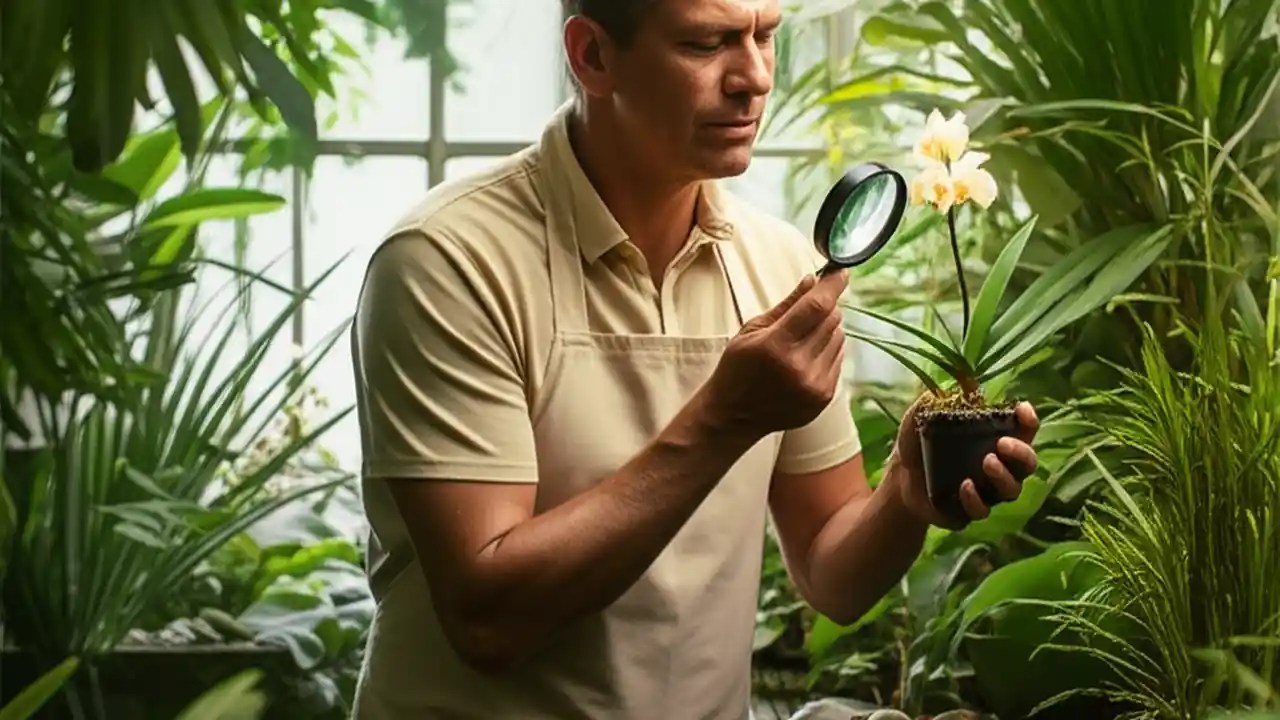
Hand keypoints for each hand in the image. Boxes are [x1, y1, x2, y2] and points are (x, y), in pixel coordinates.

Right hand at [698, 269, 848, 438]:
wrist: (733, 416)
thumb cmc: (737, 369)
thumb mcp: (752, 331)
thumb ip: (786, 305)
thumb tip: (812, 280)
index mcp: (776, 346)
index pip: (817, 306)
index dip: (832, 285)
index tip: (840, 272)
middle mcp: (799, 367)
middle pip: (832, 320)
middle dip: (824, 308)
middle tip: (806, 311)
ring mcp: (814, 384)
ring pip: (839, 338)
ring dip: (826, 330)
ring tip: (801, 340)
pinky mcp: (824, 397)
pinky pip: (839, 360)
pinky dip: (827, 351)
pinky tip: (805, 358)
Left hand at [889, 398, 1039, 528]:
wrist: (897, 476)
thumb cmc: (919, 441)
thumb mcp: (921, 417)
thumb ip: (933, 401)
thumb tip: (949, 389)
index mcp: (994, 440)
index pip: (1024, 431)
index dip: (1028, 421)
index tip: (1022, 409)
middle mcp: (999, 468)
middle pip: (1027, 464)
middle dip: (1021, 452)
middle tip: (1002, 444)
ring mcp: (987, 492)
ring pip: (1011, 490)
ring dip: (1003, 476)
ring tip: (987, 461)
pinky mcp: (968, 512)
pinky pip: (982, 511)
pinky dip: (976, 499)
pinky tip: (964, 486)